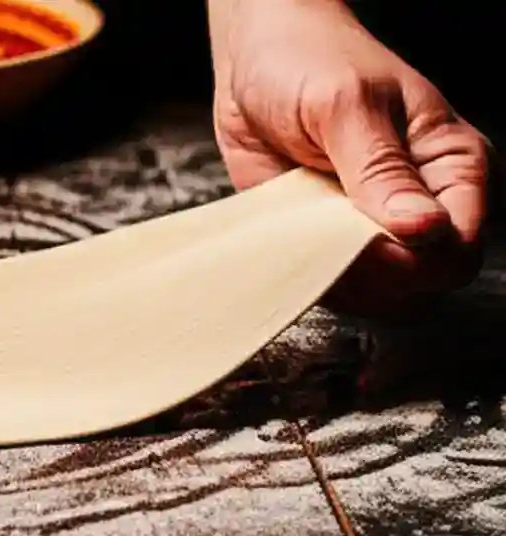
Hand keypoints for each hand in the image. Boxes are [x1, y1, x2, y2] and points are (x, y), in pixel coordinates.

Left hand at [208, 0, 491, 316]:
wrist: (256, 60)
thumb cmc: (311, 63)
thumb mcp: (346, 105)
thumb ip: (380, 169)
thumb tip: (423, 229)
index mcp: (454, 167)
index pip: (459, 247)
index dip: (413, 259)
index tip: (362, 236)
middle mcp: (424, 205)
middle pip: (423, 283)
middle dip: (374, 275)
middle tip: (323, 231)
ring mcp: (376, 229)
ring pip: (380, 296)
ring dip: (339, 278)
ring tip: (306, 224)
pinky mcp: (330, 240)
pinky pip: (334, 287)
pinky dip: (311, 274)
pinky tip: (294, 236)